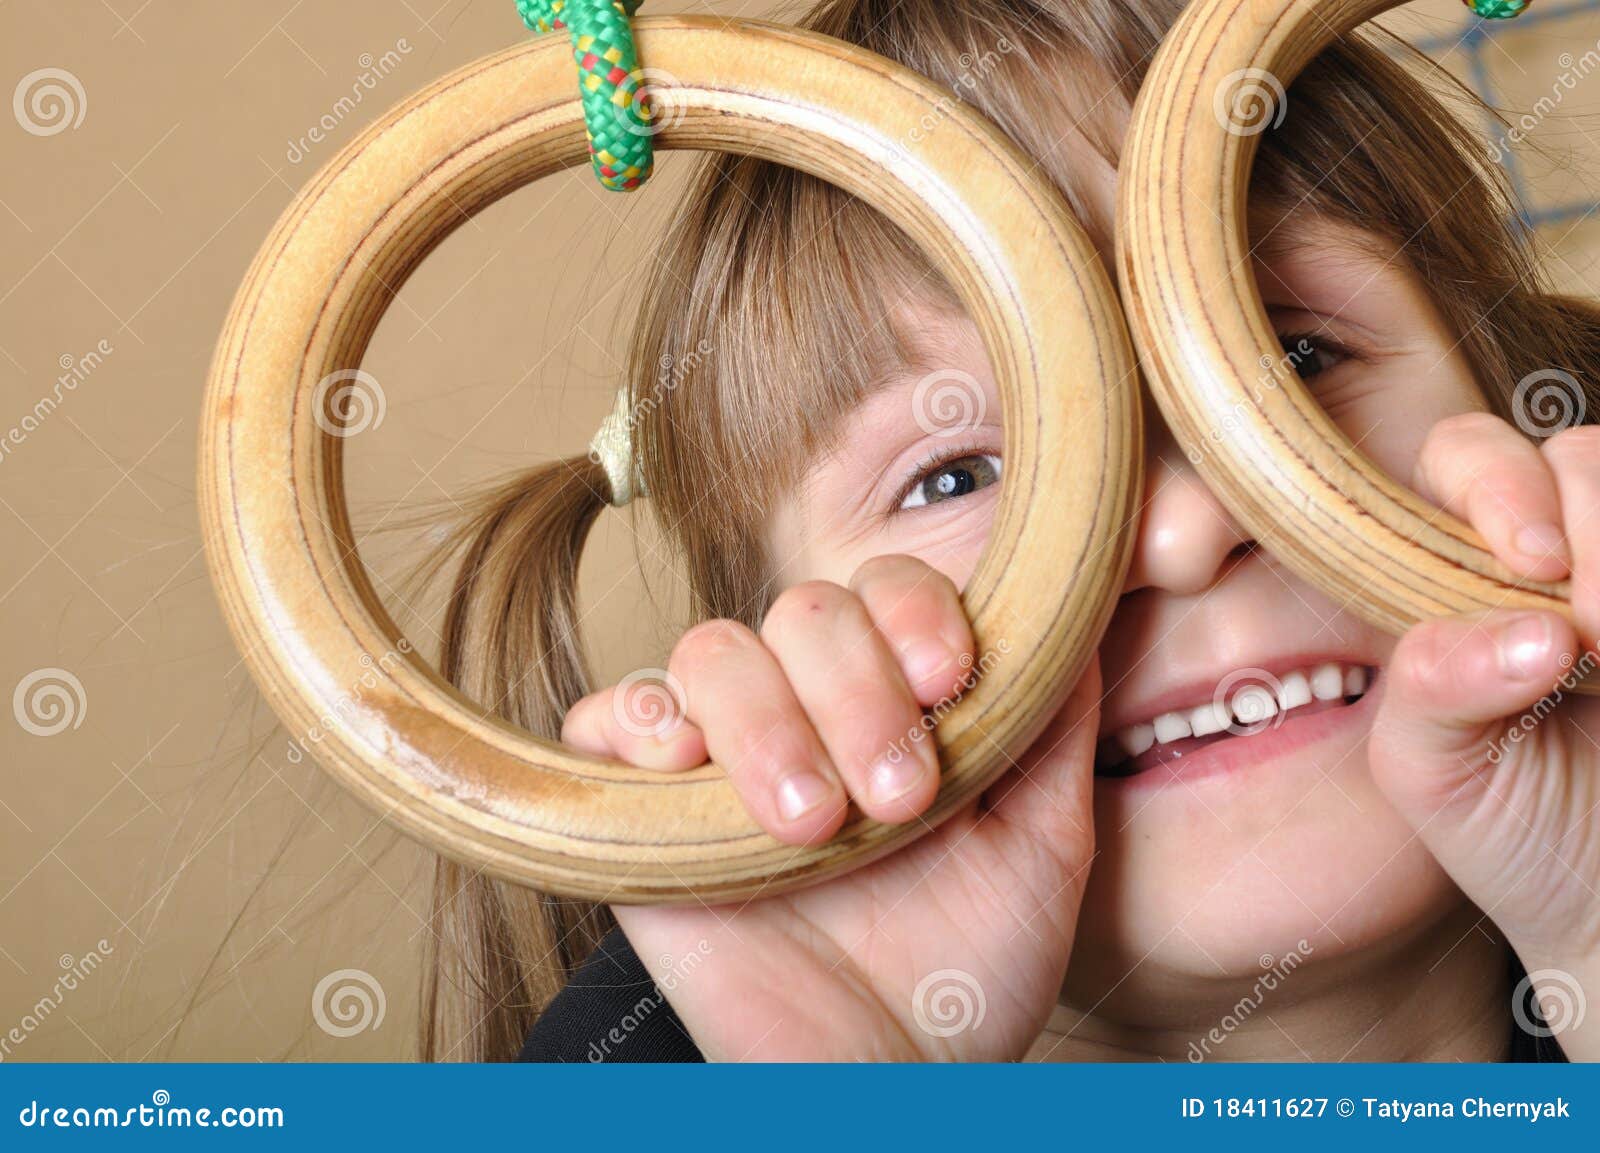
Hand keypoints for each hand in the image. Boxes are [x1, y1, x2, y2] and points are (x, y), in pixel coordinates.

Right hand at [562, 554, 1099, 1060]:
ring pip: (715, 651)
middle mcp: (808, 709)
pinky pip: (606, 718)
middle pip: (805, 609)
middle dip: (857, 692)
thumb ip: (1055, 725)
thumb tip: (1077, 606)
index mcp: (897, 701)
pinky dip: (637, 720)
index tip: (949, 680)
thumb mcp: (1045, 843)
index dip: (914, 612)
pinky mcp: (644, 810)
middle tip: (898, 800)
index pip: (888, 588)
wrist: (885, 1077)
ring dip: (769, 723)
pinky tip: (686, 769)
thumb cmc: (966, 970)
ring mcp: (721, 755)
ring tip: (814, 826)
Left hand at [1370, 414, 1599, 1057]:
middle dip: (1585, 522)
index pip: (1464, 457)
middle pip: (1573, 454)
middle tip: (1591, 627)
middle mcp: (1560, 557)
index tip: (1525, 561)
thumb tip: (1524, 633)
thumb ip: (1431, 687)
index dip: (1492, 480)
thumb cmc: (1513, 831)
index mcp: (1463, 571)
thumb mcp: (1433, 770)